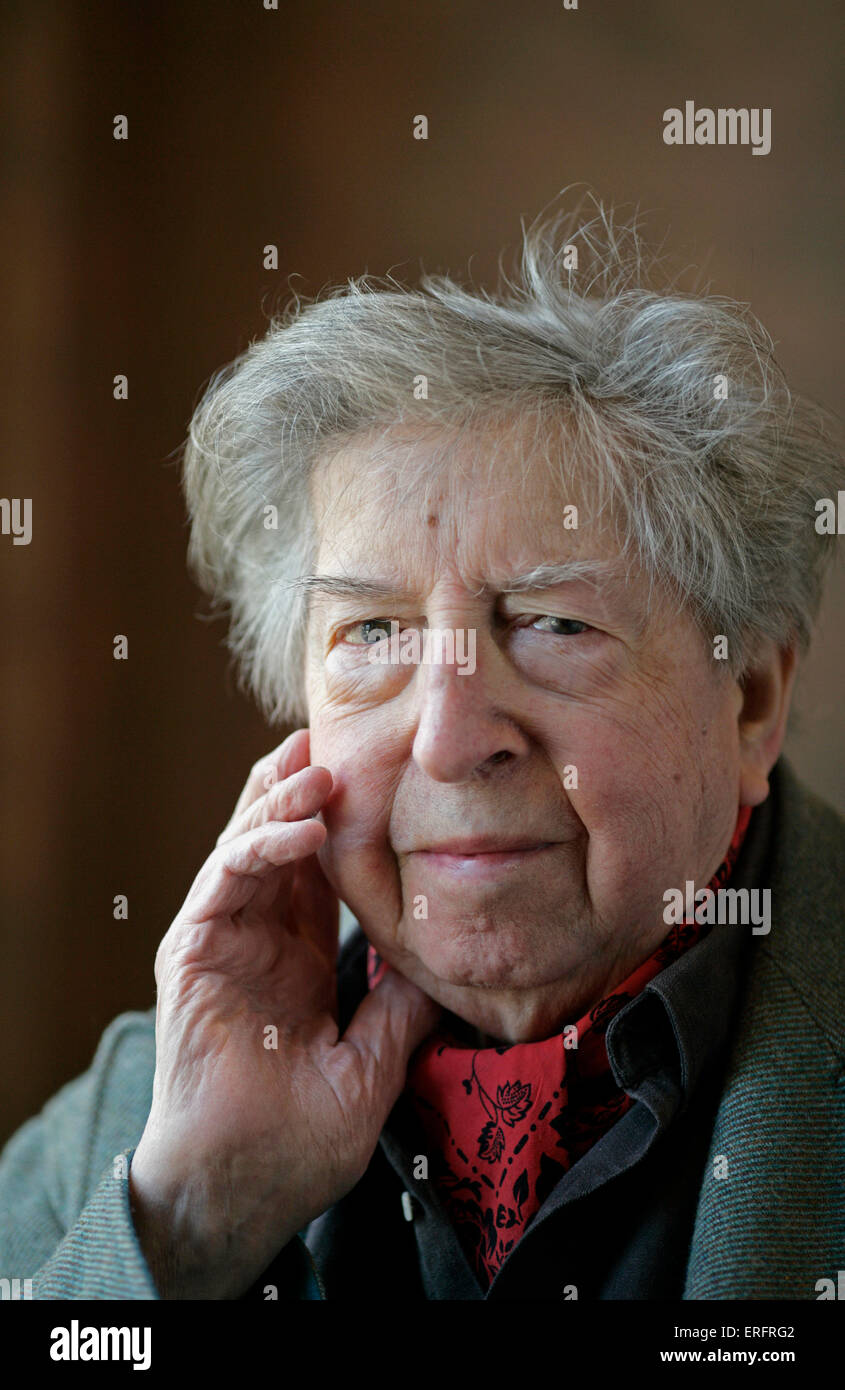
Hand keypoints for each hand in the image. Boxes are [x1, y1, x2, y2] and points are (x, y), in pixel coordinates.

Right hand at [129, 728, 439, 1297]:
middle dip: (304, 789)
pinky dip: (259, 847)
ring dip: (282, 803)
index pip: (319, 870)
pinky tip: (301, 829)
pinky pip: (225, 879)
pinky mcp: (193, 950)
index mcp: (298, 955)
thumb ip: (400, 1009)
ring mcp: (222, 938)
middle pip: (278, 841)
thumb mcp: (373, 1064)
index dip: (342, 822)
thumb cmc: (302, 1139)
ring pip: (248, 845)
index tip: (377, 776)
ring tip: (321, 766)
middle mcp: (258, 936)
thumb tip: (449, 965)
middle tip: (337, 738)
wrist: (245, 1185)